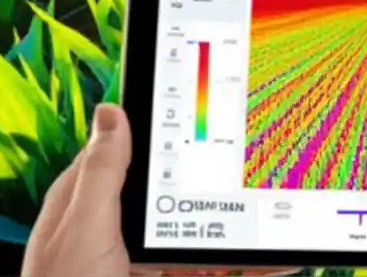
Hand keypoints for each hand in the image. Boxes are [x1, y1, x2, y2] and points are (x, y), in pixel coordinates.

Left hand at [22, 104, 293, 276]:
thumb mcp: (84, 228)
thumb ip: (104, 173)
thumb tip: (113, 112)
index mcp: (93, 204)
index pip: (134, 152)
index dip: (170, 128)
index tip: (211, 106)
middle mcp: (124, 230)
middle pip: (183, 190)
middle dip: (223, 178)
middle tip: (263, 156)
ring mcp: (152, 262)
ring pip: (209, 233)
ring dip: (246, 224)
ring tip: (282, 209)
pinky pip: (221, 267)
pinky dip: (254, 264)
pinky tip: (279, 258)